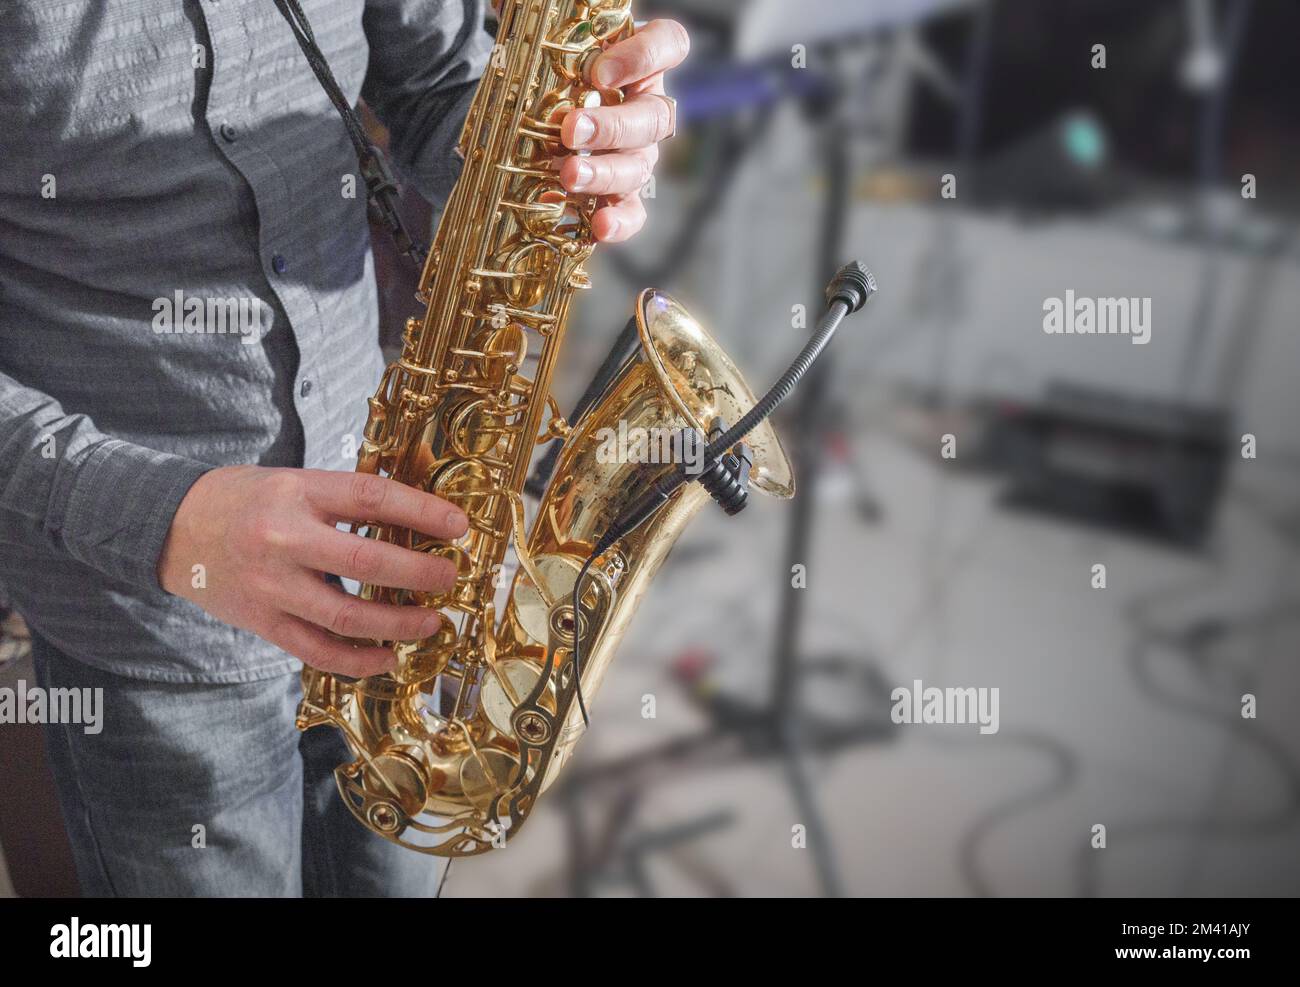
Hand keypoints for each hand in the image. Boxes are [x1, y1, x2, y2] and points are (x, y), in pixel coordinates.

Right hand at [158, 466, 467, 676]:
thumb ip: (345, 500)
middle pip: (366, 562)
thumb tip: (417, 518)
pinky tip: (388, 657)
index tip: (459, 525)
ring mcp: (271, 586)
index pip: (371, 498)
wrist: (169, 527)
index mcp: (297, 492)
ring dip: (398, 623)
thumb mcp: (294, 482)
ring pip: (347, 616)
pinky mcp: (262, 622)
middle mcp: (284, 540)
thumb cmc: (244, 500)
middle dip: (420, 573)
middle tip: (451, 577)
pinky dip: (358, 659)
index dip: (421, 512)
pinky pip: (317, 650)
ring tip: (431, 622)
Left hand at [558, 19, 689, 242]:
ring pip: (638, 167)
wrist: (524, 115)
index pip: (668, 46)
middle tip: (570, 130)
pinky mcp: (619, 196)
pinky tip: (598, 228)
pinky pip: (632, 213)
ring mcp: (636, 155)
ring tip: (567, 176)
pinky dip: (619, 223)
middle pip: (653, 117)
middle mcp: (645, 108)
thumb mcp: (542, 28)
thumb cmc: (545, 66)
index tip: (599, 70)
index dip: (645, 56)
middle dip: (612, 126)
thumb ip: (536, 10)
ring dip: (605, 173)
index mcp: (639, 61)